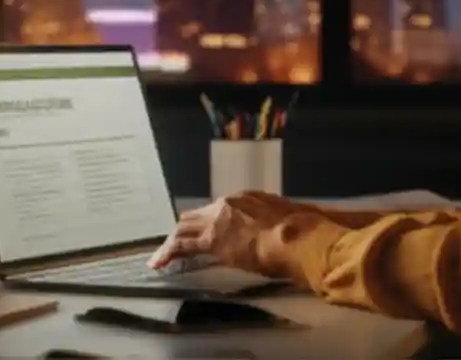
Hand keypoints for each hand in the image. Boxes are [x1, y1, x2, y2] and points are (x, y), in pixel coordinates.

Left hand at [149, 192, 317, 280]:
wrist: (296, 236)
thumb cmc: (301, 230)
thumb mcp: (288, 219)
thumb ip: (278, 222)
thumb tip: (287, 228)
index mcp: (247, 198)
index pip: (220, 210)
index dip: (210, 223)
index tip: (208, 233)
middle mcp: (228, 204)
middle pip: (197, 215)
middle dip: (186, 229)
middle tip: (178, 244)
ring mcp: (218, 221)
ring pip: (185, 228)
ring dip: (174, 241)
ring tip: (162, 256)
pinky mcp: (211, 241)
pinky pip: (183, 245)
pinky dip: (169, 253)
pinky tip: (160, 263)